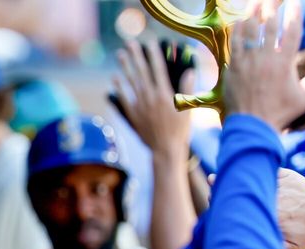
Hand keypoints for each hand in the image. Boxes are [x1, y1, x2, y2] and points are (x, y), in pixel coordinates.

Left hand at [114, 40, 193, 163]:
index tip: (149, 42)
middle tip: (130, 43)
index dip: (153, 55)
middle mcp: (151, 98)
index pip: (158, 69)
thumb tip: (190, 71)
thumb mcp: (188, 109)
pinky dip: (119, 88)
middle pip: (142, 72)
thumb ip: (187, 89)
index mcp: (165, 94)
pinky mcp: (133, 115)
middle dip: (136, 56)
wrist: (165, 150)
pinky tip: (115, 77)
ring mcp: (140, 106)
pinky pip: (124, 99)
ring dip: (125, 67)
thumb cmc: (180, 130)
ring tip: (120, 54)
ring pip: (131, 83)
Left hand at [223, 0, 304, 131]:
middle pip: (270, 24)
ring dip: (254, 12)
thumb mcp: (301, 99)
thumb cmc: (278, 114)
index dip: (294, 15)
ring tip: (257, 2)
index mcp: (284, 63)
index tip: (294, 4)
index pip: (291, 31)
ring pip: (250, 29)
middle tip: (276, 0)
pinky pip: (234, 42)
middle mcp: (266, 59)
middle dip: (274, 7)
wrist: (251, 126)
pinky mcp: (233, 67)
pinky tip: (240, 20)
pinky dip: (238, 29)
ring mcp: (248, 61)